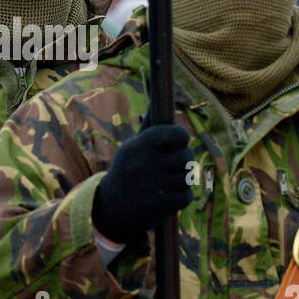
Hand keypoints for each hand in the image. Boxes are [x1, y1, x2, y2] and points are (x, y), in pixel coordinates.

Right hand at [92, 124, 193, 245]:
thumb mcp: (132, 146)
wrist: (111, 206)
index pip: (177, 134)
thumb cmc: (128, 170)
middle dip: (184, 160)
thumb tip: (156, 92)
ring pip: (187, 177)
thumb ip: (149, 125)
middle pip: (186, 156)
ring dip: (183, 180)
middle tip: (174, 164)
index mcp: (138, 145)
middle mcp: (143, 163)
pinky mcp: (157, 205)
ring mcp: (151, 186)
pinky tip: (170, 195)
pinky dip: (182, 197)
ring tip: (169, 181)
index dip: (181, 137)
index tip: (178, 142)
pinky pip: (186, 196)